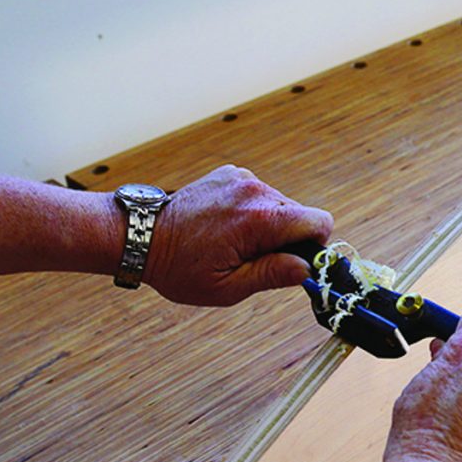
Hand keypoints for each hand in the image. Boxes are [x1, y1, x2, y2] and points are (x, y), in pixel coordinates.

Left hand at [141, 166, 332, 305]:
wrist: (142, 235)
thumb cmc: (179, 267)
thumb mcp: (227, 287)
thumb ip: (272, 275)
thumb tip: (307, 269)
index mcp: (258, 219)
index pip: (319, 222)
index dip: (314, 247)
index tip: (290, 262)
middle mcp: (254, 190)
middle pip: (300, 215)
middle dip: (286, 240)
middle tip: (253, 259)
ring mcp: (242, 178)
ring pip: (280, 206)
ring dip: (268, 227)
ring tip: (234, 243)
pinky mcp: (231, 174)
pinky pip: (260, 196)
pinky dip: (252, 212)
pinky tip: (227, 227)